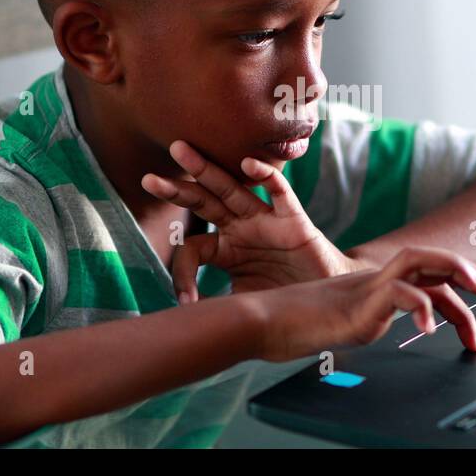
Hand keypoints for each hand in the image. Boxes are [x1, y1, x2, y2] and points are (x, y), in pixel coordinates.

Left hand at [142, 140, 366, 301]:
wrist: (327, 300)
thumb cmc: (285, 299)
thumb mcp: (243, 305)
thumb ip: (217, 308)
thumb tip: (185, 324)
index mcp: (225, 249)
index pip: (193, 247)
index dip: (182, 271)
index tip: (184, 300)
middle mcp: (241, 228)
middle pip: (203, 202)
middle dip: (177, 189)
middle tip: (148, 179)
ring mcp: (265, 220)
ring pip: (232, 189)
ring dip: (207, 170)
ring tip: (182, 151)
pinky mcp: (293, 219)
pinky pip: (278, 192)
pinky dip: (265, 176)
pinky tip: (247, 163)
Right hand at [252, 246, 475, 360]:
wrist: (265, 321)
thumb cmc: (302, 324)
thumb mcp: (355, 322)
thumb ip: (381, 318)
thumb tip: (408, 326)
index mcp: (385, 284)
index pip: (436, 275)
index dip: (470, 286)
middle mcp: (382, 279)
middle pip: (439, 263)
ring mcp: (372, 287)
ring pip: (425, 266)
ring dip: (460, 279)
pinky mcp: (360, 302)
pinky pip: (399, 295)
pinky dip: (420, 309)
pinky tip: (430, 329)